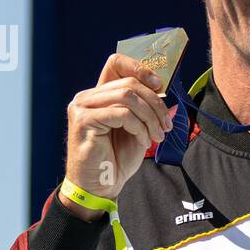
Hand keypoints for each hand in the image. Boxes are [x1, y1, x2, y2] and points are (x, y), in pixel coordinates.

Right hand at [61, 54, 173, 211]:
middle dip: (155, 104)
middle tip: (166, 125)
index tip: (160, 85)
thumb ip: (144, 107)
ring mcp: (82, 107)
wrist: (100, 187)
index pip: (117, 63)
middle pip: (129, 83)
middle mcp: (87, 97)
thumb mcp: (137, 128)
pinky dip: (139, 127)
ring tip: (157, 136)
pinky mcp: (83, 121)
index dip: (140, 68)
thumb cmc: (117, 159)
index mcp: (99, 95)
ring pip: (127, 96)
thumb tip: (164, 90)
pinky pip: (121, 114)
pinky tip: (142, 141)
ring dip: (150, 117)